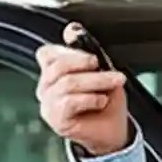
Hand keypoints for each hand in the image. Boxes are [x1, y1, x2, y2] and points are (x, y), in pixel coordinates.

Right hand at [36, 22, 129, 155]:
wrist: (114, 131)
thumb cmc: (107, 103)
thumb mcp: (102, 72)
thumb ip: (88, 52)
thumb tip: (72, 29)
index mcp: (54, 74)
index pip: (47, 54)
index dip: (69, 51)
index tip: (94, 58)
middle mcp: (47, 88)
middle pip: (59, 66)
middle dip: (88, 65)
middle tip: (110, 71)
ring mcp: (48, 104)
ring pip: (67, 83)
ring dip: (97, 82)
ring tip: (112, 88)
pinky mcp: (55, 119)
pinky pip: (68, 102)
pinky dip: (90, 99)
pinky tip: (101, 101)